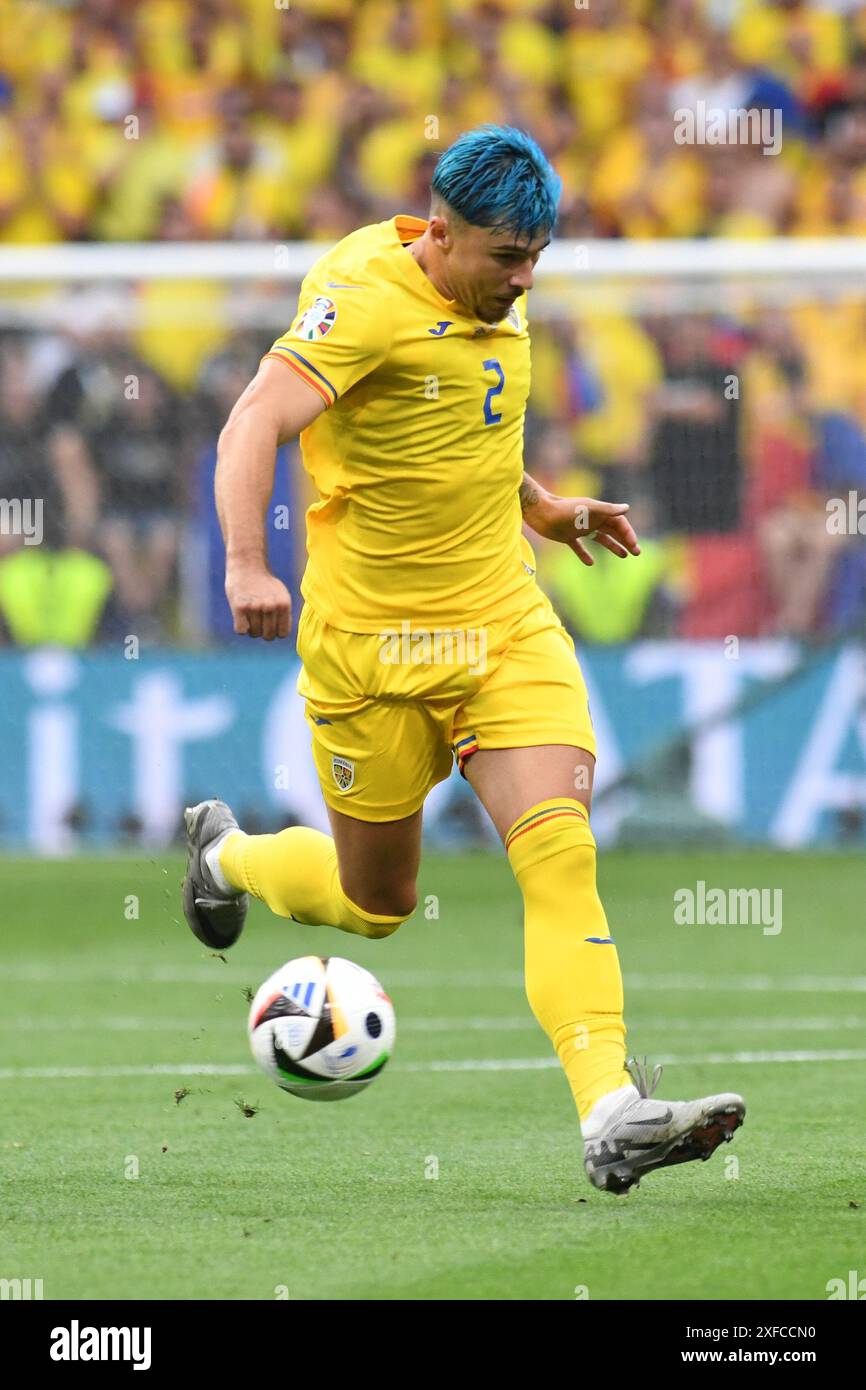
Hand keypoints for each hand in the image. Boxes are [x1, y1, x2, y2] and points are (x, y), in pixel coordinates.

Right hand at [225, 565, 290, 638]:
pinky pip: (241, 631)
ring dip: (251, 628)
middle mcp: (271, 606)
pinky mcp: (239, 607)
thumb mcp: (281, 595)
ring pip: (254, 634)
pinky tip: (241, 616)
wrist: (247, 564)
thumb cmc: (265, 583)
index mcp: (284, 604)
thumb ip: (283, 614)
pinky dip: (240, 627)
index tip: (271, 624)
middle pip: (268, 636)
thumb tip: (282, 634)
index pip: (283, 634)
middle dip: (263, 631)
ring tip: (250, 614)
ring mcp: (254, 607)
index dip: (276, 631)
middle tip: (259, 619)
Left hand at [526, 494, 640, 566]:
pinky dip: (585, 554)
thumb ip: (608, 509)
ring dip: (612, 546)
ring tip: (623, 555)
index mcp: (598, 512)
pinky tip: (590, 563)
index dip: (628, 533)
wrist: (541, 512)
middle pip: (613, 531)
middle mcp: (591, 520)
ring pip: (600, 538)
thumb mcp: (589, 509)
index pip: (619, 523)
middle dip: (625, 540)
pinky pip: (579, 547)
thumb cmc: (566, 509)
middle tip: (637, 552)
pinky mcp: (567, 537)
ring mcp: (580, 529)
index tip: (634, 545)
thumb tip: (627, 508)